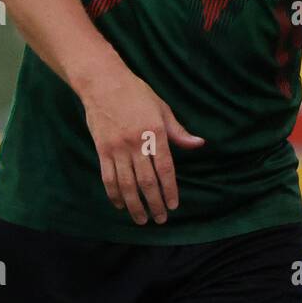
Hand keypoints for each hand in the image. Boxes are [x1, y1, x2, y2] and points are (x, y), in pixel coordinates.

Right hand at [78, 66, 205, 225]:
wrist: (104, 83)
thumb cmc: (137, 94)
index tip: (174, 205)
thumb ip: (179, 132)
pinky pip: (108, 178)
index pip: (165, 169)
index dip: (170, 190)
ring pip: (126, 184)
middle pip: (146, 181)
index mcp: (155, 133)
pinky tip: (120, 205)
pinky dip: (114, 194)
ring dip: (134, 205)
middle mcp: (135, 144)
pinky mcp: (101, 150)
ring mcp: (117, 148)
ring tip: (142, 219)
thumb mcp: (163, 109)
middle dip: (154, 203)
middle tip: (160, 219)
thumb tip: (199, 144)